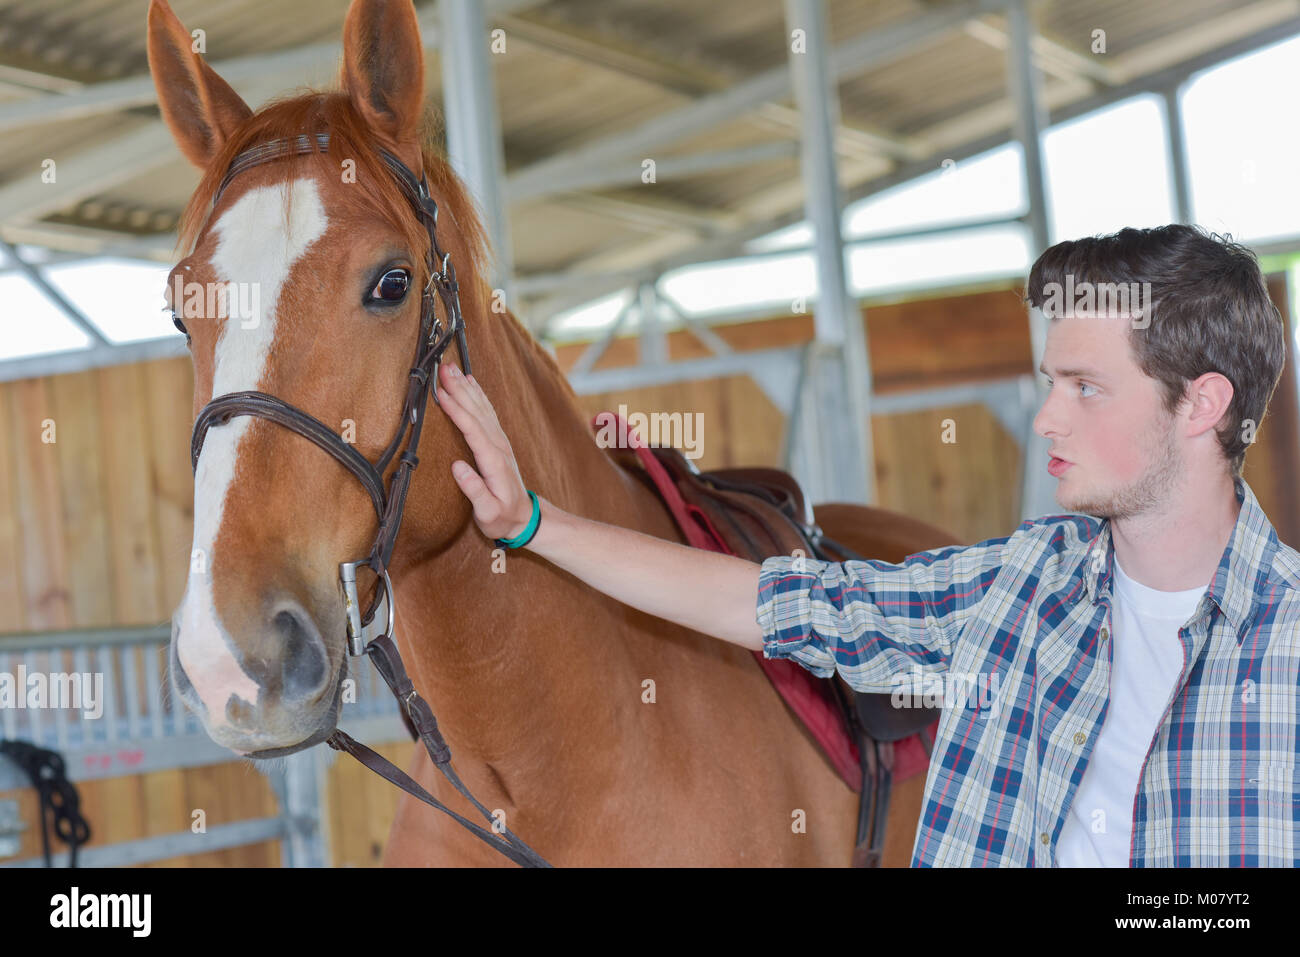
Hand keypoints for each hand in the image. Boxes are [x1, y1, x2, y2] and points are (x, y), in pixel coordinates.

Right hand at [436, 362, 533, 540]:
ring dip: (467, 387)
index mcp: (493, 461)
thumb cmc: (502, 518)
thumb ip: (474, 490)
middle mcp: (498, 446)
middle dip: (459, 389)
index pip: (473, 430)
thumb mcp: (488, 513)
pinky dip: (478, 395)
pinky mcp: (498, 442)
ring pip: (482, 408)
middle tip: (443, 368)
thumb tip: (457, 467)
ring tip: (452, 368)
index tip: (441, 394)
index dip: (457, 411)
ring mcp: (500, 442)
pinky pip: (487, 413)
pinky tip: (471, 383)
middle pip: (477, 412)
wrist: (524, 518)